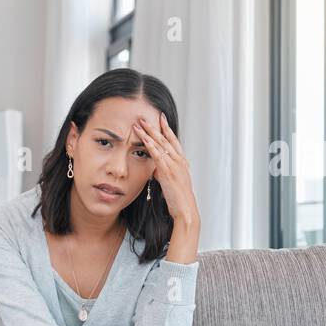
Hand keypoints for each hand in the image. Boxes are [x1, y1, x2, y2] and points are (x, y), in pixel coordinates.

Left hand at [135, 111, 199, 227]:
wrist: (185, 209)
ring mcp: (175, 165)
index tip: (160, 118)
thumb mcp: (170, 182)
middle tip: (145, 116)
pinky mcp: (168, 172)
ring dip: (150, 132)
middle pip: (166, 139)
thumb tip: (154, 169)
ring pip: (161, 144)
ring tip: (140, 123)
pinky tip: (145, 138)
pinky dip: (151, 145)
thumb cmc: (177, 199)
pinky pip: (158, 155)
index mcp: (182, 162)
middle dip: (155, 126)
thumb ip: (163, 173)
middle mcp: (180, 160)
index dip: (166, 129)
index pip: (173, 141)